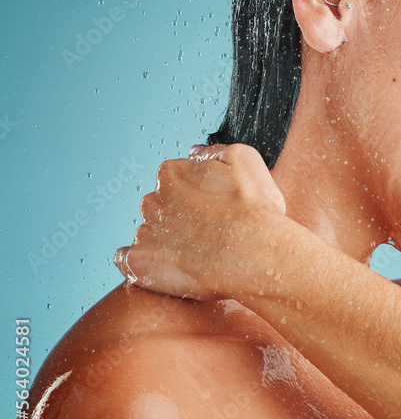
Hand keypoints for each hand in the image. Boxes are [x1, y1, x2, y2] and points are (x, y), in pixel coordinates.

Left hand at [113, 143, 286, 300]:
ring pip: (149, 231)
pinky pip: (127, 259)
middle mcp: (152, 201)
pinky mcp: (140, 264)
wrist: (255, 256)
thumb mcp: (244, 159)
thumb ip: (213, 151)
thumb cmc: (254, 211)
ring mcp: (145, 233)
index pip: (174, 178)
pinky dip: (142, 262)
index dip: (196, 193)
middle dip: (178, 215)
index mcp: (171, 174)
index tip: (213, 206)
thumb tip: (195, 153)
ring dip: (165, 239)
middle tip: (206, 230)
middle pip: (159, 205)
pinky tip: (163, 266)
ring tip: (195, 253)